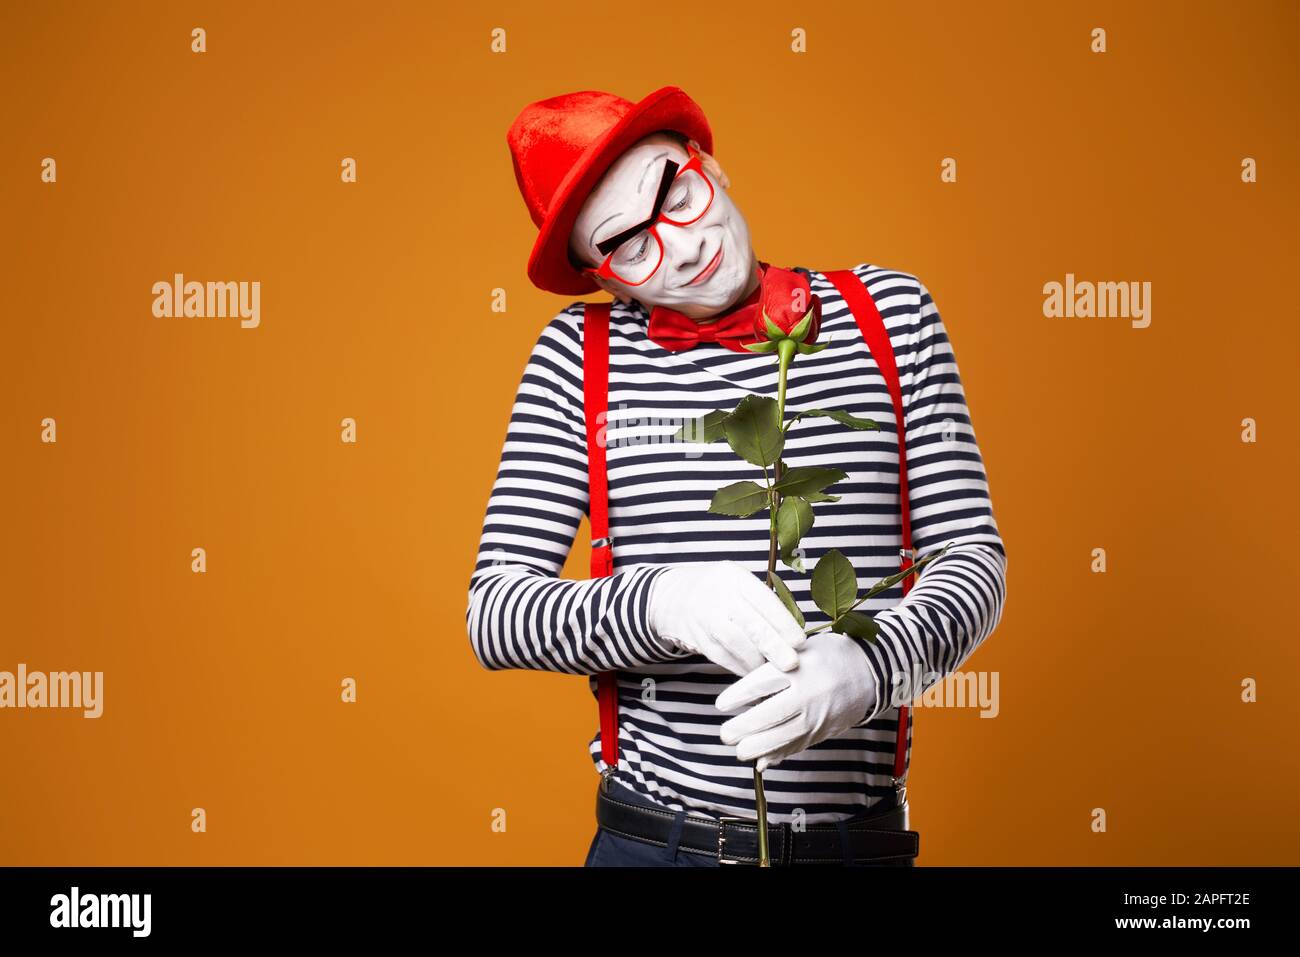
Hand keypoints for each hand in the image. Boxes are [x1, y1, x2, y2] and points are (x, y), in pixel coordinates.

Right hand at [647, 561, 806, 676]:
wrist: (670, 597)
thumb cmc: (717, 591)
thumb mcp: (737, 583)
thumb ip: (761, 603)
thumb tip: (793, 633)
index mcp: (734, 577)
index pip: (764, 600)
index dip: (783, 622)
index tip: (800, 642)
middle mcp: (718, 594)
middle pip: (750, 623)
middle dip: (774, 646)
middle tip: (792, 663)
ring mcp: (704, 617)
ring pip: (735, 642)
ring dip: (757, 660)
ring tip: (774, 672)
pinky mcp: (695, 637)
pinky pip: (721, 656)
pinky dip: (739, 667)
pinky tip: (753, 673)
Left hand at [715, 632, 876, 770]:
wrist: (870, 672)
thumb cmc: (828, 656)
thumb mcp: (800, 650)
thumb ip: (773, 668)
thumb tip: (746, 694)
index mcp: (798, 668)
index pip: (760, 684)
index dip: (737, 696)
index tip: (720, 705)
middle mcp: (808, 694)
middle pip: (769, 714)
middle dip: (742, 728)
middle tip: (724, 734)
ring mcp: (817, 715)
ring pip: (782, 736)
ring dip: (757, 747)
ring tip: (738, 750)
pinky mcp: (823, 731)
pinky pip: (797, 747)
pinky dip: (778, 755)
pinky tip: (762, 760)